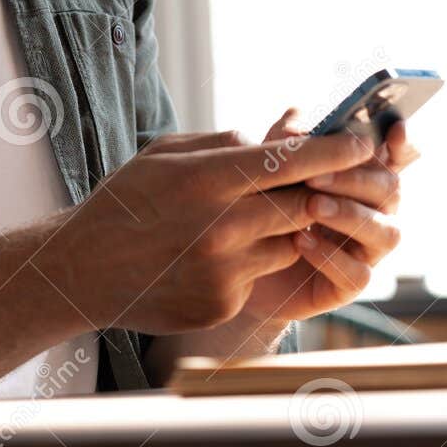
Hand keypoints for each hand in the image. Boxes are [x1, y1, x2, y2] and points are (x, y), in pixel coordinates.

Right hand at [49, 127, 376, 334]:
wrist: (82, 272)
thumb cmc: (124, 203)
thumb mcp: (165, 154)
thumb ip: (224, 144)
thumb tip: (272, 142)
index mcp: (206, 179)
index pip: (288, 160)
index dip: (333, 150)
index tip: (365, 143)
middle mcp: (221, 226)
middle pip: (300, 203)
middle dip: (312, 192)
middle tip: (314, 182)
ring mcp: (224, 271)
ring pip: (289, 242)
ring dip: (281, 230)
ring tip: (238, 223)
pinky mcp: (223, 303)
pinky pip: (260, 276)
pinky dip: (249, 264)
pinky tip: (206, 259)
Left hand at [233, 107, 418, 327]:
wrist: (242, 262)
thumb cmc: (267, 205)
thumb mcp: (272, 167)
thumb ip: (286, 141)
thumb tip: (296, 122)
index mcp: (363, 177)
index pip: (395, 156)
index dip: (401, 143)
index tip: (395, 129)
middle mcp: (375, 212)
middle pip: (390, 190)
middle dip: (354, 179)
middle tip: (313, 175)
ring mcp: (367, 250)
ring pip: (385, 232)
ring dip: (350, 215)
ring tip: (311, 206)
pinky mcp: (349, 284)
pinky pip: (357, 274)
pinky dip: (331, 256)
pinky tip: (301, 241)